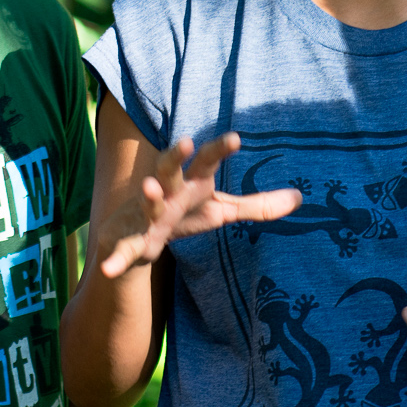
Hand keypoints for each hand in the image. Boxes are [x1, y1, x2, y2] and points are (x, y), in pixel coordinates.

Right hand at [96, 133, 300, 277]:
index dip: (219, 149)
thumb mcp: (221, 210)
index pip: (206, 162)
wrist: (137, 240)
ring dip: (147, 197)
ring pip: (146, 204)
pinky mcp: (131, 241)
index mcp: (190, 184)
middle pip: (169, 169)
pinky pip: (125, 251)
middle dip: (175, 156)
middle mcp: (166, 193)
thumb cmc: (183, 215)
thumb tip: (300, 197)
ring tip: (149, 189)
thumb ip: (258, 205)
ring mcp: (145, 216)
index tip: (237, 138)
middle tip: (186, 140)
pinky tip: (106, 269)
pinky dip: (115, 259)